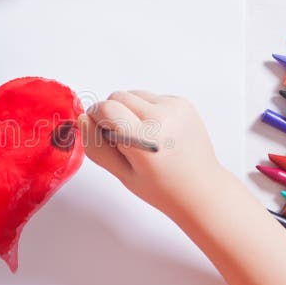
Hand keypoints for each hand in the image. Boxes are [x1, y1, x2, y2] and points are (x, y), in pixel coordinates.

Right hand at [80, 91, 226, 218]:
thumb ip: (97, 147)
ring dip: (130, 110)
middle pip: (118, 96)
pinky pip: (151, 97)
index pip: (106, 109)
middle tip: (124, 141)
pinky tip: (157, 133)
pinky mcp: (183, 103)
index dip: (97, 119)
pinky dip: (147, 111)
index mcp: (145, 140)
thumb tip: (84, 118)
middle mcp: (163, 118)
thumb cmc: (161, 188)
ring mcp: (176, 108)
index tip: (103, 135)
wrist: (201, 189)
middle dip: (113, 114)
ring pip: (134, 94)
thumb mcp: (122, 174)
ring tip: (141, 137)